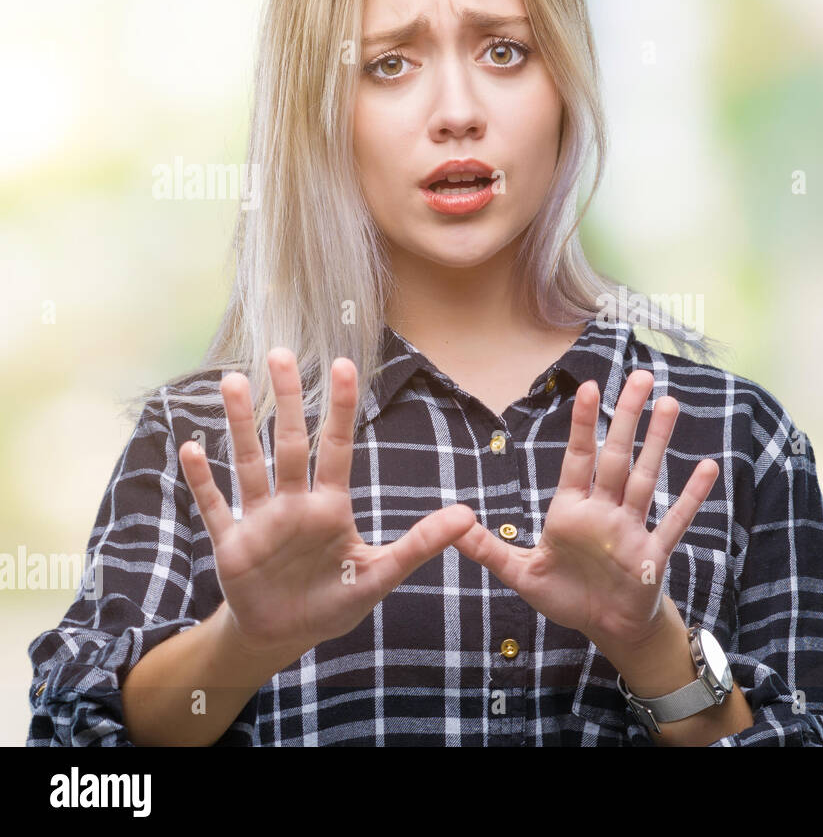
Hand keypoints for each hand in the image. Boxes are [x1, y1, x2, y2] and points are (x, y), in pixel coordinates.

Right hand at [178, 349, 475, 659]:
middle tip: (280, 352)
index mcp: (330, 507)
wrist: (286, 635)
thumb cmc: (334, 599)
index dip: (341, 408)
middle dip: (288, 400)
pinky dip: (202, 480)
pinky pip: (215, 506)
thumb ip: (420, 545)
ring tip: (235, 383)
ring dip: (242, 426)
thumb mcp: (381, 574)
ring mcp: (261, 520)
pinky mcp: (232, 544)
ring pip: (250, 464)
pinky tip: (190, 447)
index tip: (343, 364)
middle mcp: (294, 503)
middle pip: (291, 443)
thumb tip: (468, 515)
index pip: (338, 447)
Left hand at [450, 369, 719, 649]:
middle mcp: (604, 511)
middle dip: (627, 416)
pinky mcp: (652, 554)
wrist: (606, 627)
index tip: (587, 387)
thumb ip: (489, 551)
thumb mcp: (521, 574)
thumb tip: (452, 527)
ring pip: (646, 478)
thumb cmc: (567, 596)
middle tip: (640, 376)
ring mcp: (631, 529)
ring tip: (670, 404)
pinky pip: (674, 521)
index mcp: (572, 511)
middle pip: (617, 456)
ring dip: (657, 443)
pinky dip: (690, 497)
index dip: (582, 424)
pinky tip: (707, 468)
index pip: (578, 458)